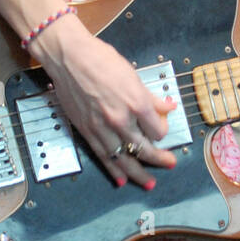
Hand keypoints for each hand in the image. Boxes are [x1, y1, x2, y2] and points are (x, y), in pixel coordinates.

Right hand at [31, 14, 178, 188]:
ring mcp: (103, 128)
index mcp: (136, 103)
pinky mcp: (87, 131)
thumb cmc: (101, 60)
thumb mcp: (133, 75)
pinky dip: (114, 171)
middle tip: (170, 163)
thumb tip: (168, 107)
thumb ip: (151, 97)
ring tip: (149, 182)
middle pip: (145, 148)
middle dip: (160, 158)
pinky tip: (122, 180)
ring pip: (125, 159)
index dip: (163, 131)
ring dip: (139, 173)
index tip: (162, 128)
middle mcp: (121, 119)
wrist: (70, 58)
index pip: (158, 130)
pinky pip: (103, 157)